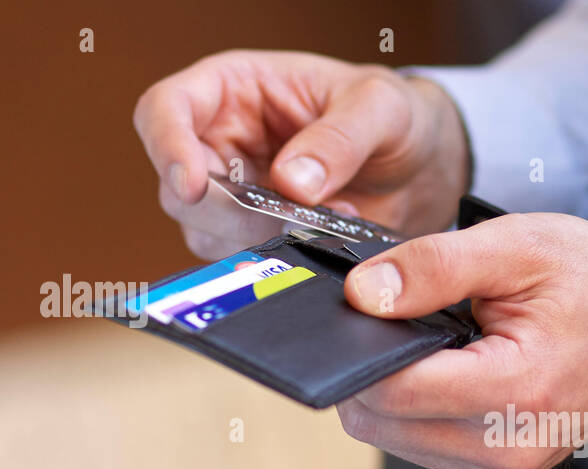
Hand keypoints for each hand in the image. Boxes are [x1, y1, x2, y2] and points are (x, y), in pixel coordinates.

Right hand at [133, 50, 469, 258]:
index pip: (165, 109)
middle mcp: (222, 142)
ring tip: (326, 218)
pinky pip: (244, 260)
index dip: (167, 146)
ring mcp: (238, 195)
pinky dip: (279, 259)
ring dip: (258, 239)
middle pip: (178, 187)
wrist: (423, 166)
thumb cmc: (394, 116)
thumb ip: (338, 139)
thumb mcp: (380, 108)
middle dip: (226, 210)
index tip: (194, 185)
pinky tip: (326, 236)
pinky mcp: (260, 238)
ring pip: (205, 232)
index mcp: (233, 90)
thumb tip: (291, 183)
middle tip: (286, 216)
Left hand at [337, 212, 587, 468]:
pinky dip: (421, 411)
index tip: (365, 306)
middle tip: (410, 319)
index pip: (392, 390)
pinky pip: (420, 449)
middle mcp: (507, 451)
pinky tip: (460, 376)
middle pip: (380, 421)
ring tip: (449, 347)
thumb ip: (434, 267)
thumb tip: (362, 294)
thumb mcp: (519, 246)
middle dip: (374, 367)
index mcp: (517, 391)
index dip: (360, 345)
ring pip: (392, 439)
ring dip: (397, 391)